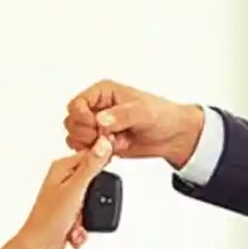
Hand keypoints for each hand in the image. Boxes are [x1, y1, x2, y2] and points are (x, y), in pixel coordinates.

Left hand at [14, 137, 112, 248]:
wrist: (38, 248)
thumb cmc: (48, 220)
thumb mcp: (75, 189)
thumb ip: (91, 166)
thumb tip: (103, 143)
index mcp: (61, 168)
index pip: (91, 155)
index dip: (102, 166)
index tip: (104, 180)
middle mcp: (63, 180)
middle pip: (95, 180)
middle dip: (96, 199)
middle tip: (86, 206)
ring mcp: (66, 197)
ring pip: (93, 201)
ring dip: (89, 215)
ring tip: (77, 221)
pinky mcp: (69, 212)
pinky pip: (87, 215)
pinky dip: (83, 225)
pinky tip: (74, 230)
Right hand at [64, 79, 204, 168]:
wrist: (174, 136)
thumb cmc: (163, 115)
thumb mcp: (144, 111)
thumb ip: (121, 115)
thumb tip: (101, 119)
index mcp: (103, 93)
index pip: (76, 105)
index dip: (83, 118)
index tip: (98, 126)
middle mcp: (98, 108)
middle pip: (72, 123)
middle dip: (88, 134)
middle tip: (108, 137)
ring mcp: (99, 127)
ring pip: (76, 138)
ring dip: (92, 146)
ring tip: (113, 144)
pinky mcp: (102, 143)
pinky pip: (86, 151)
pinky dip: (96, 155)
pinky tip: (113, 153)